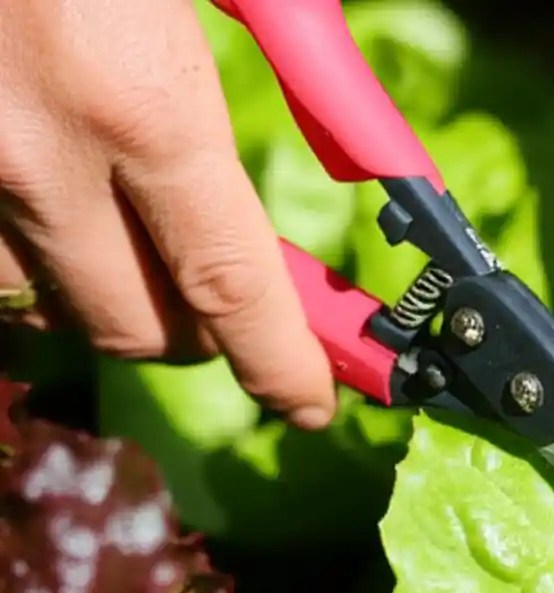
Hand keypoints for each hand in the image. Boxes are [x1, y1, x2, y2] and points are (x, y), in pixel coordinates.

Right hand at [0, 0, 334, 427]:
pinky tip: (50, 199)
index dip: (280, 364)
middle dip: (196, 334)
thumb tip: (366, 161)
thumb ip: (300, 73)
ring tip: (134, 238)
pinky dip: (24, 253)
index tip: (313, 404)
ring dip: (102, 292)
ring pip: (36, 303)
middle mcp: (32, 157)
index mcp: (141, 104)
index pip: (230, 285)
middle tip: (231, 306)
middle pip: (130, 326)